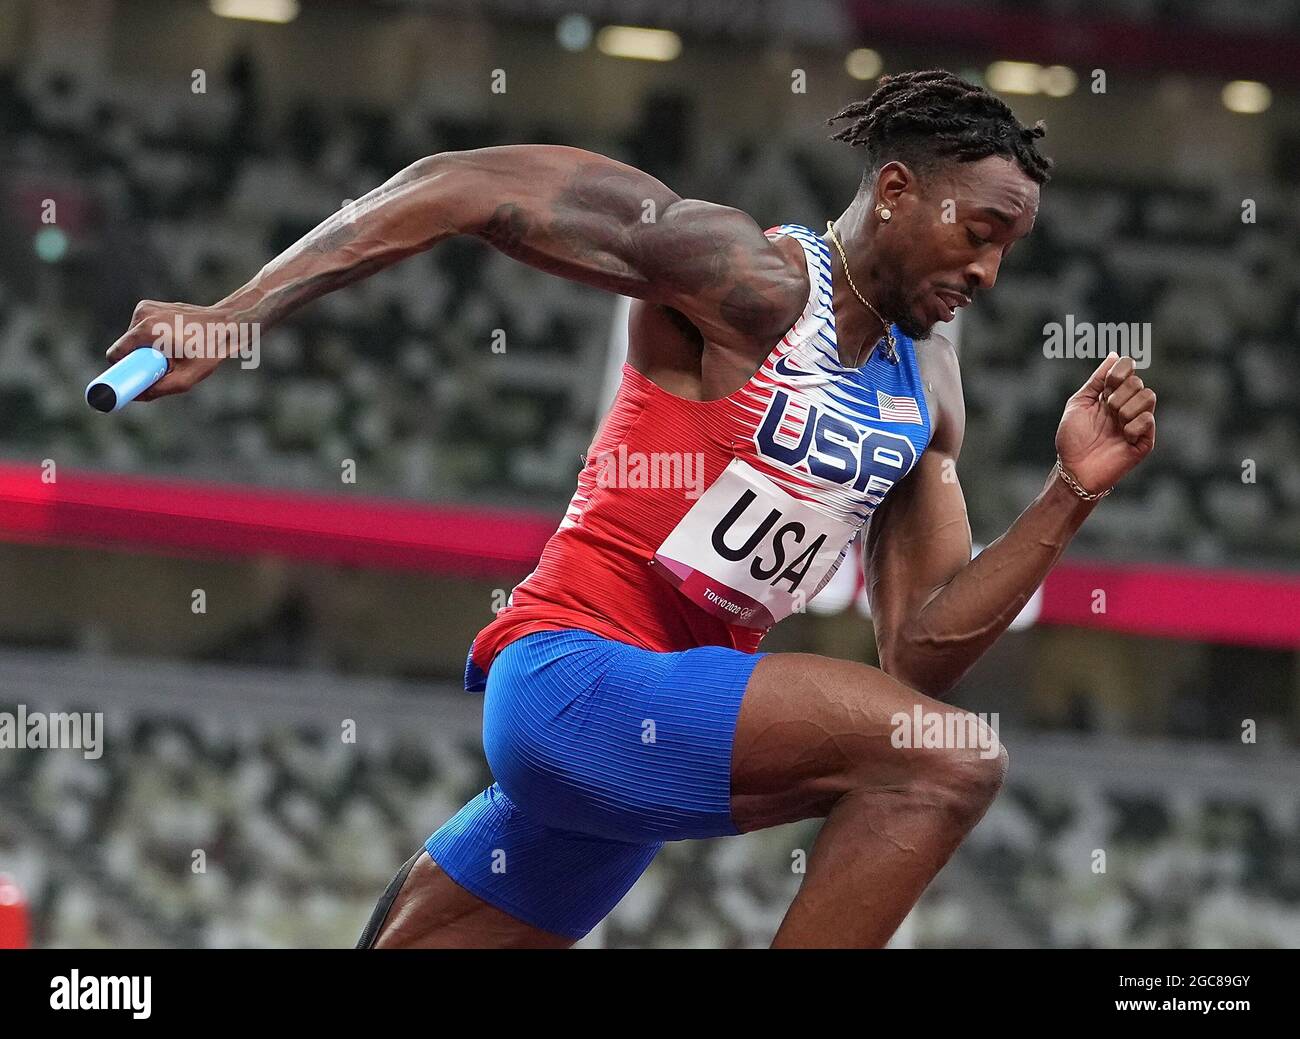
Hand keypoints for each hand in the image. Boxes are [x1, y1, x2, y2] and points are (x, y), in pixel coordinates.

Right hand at [105, 300, 243, 400]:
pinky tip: (174, 339)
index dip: (122, 369)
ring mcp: (146, 307)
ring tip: (174, 351)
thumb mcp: (186, 378)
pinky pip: (142, 329)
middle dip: (140, 360)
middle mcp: (142, 314)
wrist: (227, 325)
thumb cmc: (209, 350)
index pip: (116, 354)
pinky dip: (152, 338)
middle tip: (164, 365)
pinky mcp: (150, 305)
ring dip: (147, 349)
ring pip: (133, 338)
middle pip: (125, 347)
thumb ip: (159, 389)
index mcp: (145, 329)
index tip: (133, 378)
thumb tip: (136, 395)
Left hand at [1055, 353, 1155, 494]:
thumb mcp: (1079, 403)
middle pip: (1137, 382)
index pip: (1128, 369)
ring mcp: (1137, 424)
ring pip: (1149, 396)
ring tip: (1115, 422)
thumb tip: (1114, 355)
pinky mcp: (1144, 441)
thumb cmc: (1072, 438)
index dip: (1121, 370)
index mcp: (1110, 395)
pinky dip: (1133, 425)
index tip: (1108, 382)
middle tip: (1107, 410)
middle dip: (1120, 393)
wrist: (1073, 469)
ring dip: (1127, 407)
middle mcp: (1126, 407)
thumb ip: (1097, 380)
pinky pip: (1148, 420)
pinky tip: (1123, 436)